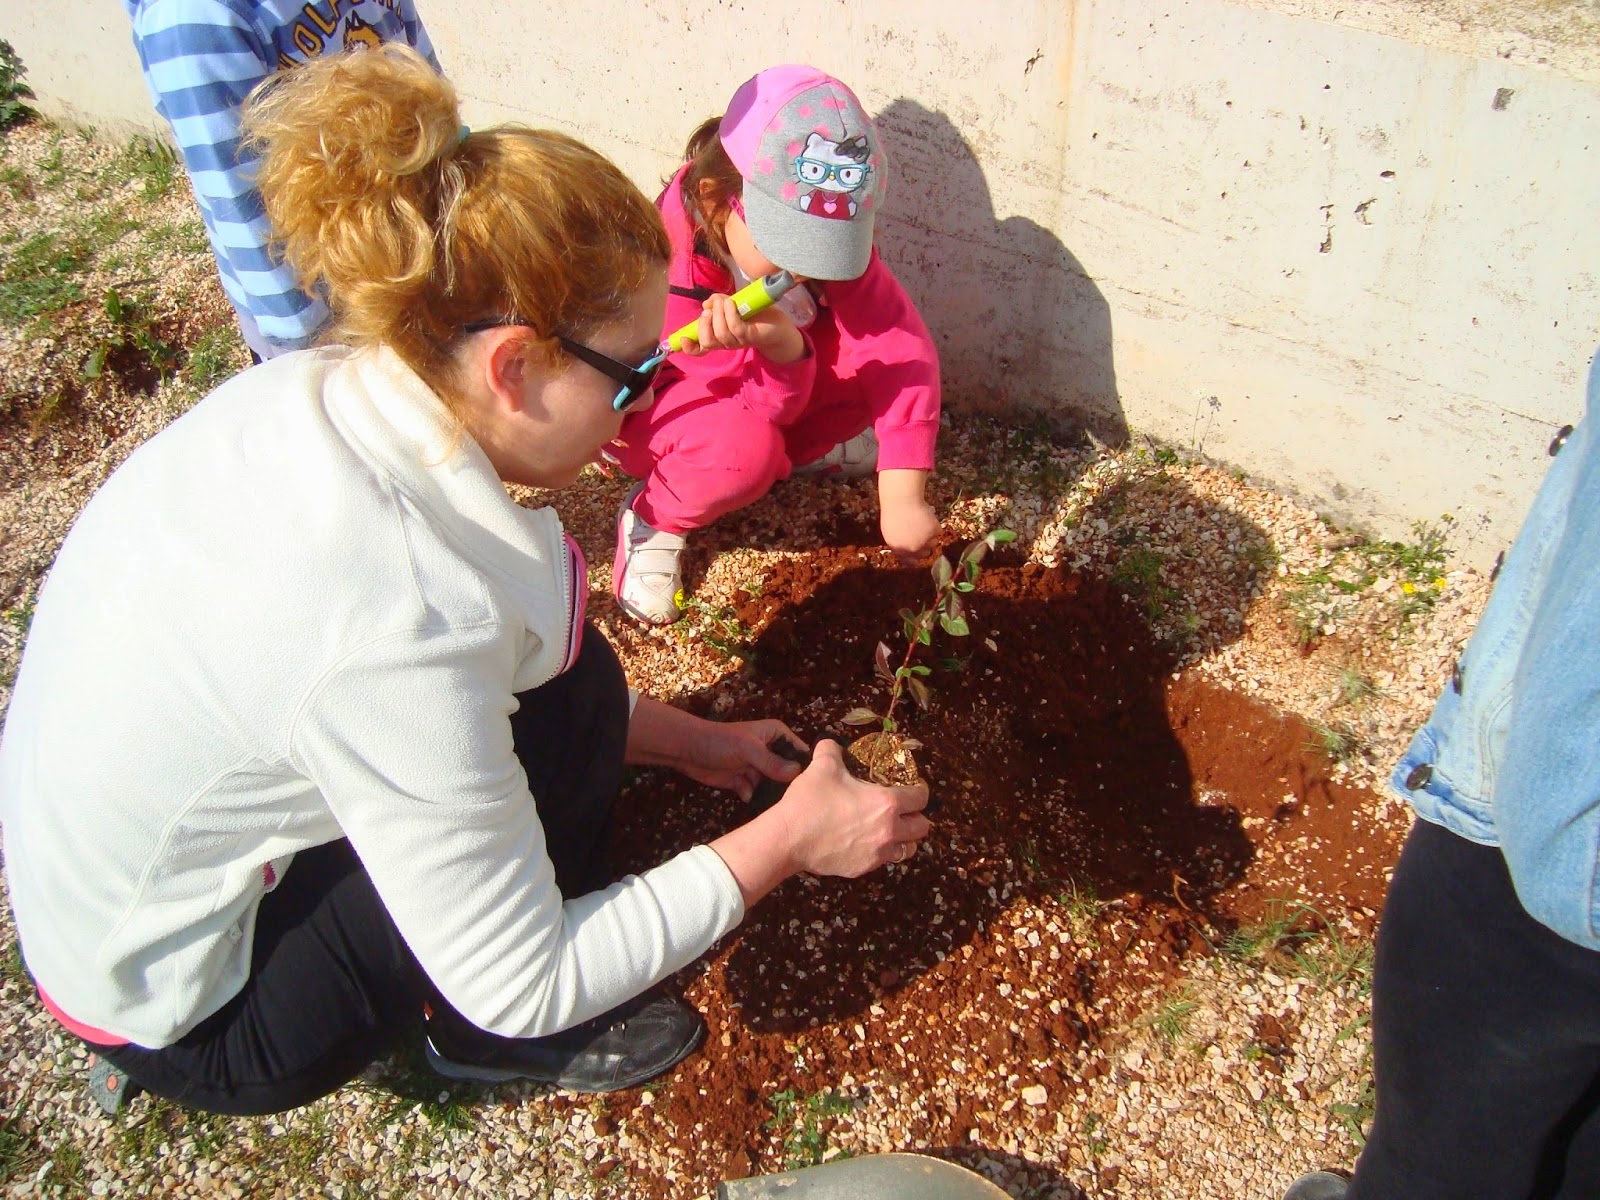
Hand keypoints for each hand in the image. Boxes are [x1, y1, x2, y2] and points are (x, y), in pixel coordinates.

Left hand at [677, 719, 805, 802]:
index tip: (814, 785)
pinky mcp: (743, 781)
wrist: (688, 750)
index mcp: (776, 735)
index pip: (799, 750)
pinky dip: (753, 797)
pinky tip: (750, 799)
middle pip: (787, 771)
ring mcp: (757, 767)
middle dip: (789, 785)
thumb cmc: (721, 741)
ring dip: (772, 794)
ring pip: (772, 784)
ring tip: (777, 806)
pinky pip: (755, 792)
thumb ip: (772, 762)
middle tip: (795, 801)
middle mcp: (770, 751)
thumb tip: (797, 774)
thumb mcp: (749, 750)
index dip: (807, 766)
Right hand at [682, 294, 806, 364]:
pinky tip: (732, 304)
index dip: (690, 347)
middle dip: (704, 324)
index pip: (701, 348)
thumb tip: (707, 304)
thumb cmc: (755, 315)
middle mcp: (727, 343)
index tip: (682, 338)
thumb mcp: (733, 305)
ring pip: (721, 334)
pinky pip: (735, 328)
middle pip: (707, 342)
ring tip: (724, 301)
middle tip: (710, 309)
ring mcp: (739, 341)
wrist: (780, 325)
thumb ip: (718, 304)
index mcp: (720, 337)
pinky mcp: (750, 336)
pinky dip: (730, 314)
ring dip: (719, 314)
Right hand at [772, 740, 930, 876]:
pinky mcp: (864, 868)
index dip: (920, 789)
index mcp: (886, 803)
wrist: (789, 839)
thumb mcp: (823, 767)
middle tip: (904, 809)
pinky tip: (867, 842)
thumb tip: (832, 744)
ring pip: (908, 849)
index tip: (913, 786)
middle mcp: (890, 830)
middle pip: (922, 827)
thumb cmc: (811, 801)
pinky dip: (882, 852)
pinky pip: (884, 861)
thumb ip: (832, 750)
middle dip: (917, 816)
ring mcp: (878, 853)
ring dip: (904, 838)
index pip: (920, 798)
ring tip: (891, 829)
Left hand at [880, 495, 941, 562]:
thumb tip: (910, 552)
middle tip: (924, 534)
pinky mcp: (933, 531)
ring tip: (924, 522)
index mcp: (899, 550)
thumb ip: (899, 543)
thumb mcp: (890, 532)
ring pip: (934, 543)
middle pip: (925, 554)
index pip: (910, 561)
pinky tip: (927, 516)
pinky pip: (938, 531)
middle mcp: (912, 549)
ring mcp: (924, 541)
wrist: (901, 499)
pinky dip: (935, 524)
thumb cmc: (894, 512)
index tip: (920, 552)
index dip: (916, 558)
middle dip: (926, 545)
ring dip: (931, 535)